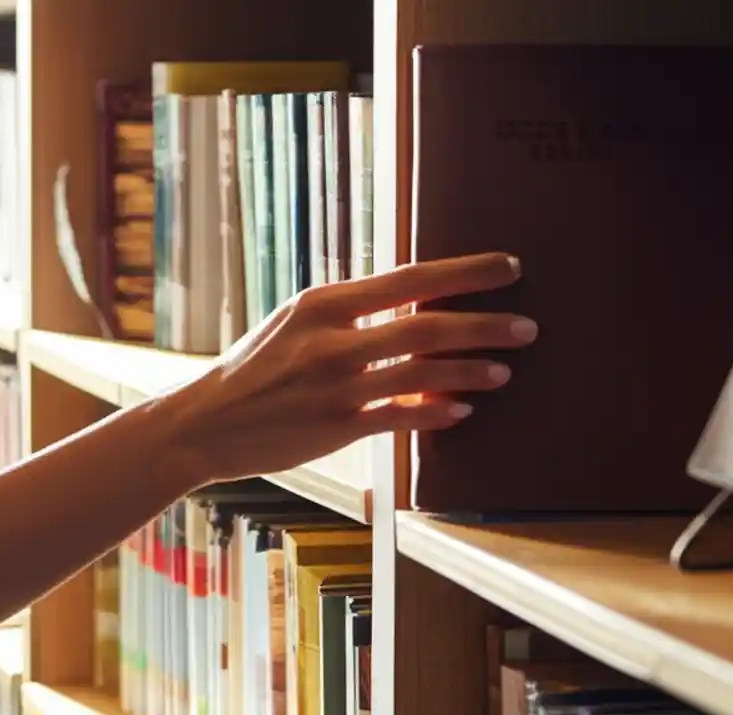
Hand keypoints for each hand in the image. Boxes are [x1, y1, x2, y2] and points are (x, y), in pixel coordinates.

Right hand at [161, 252, 537, 482]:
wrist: (204, 422)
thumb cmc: (253, 368)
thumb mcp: (294, 322)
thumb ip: (349, 313)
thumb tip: (412, 304)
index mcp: (324, 303)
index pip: (411, 278)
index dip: (466, 273)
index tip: (509, 267)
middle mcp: (333, 340)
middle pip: (429, 324)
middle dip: (486, 324)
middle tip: (527, 326)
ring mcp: (336, 386)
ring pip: (424, 372)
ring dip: (472, 370)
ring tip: (506, 370)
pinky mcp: (336, 428)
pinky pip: (402, 416)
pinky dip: (437, 411)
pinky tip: (464, 409)